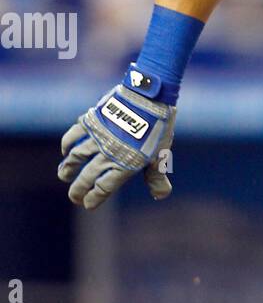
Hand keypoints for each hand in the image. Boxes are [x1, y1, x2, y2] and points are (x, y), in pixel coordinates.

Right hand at [58, 78, 175, 209]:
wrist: (150, 97)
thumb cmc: (158, 128)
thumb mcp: (160, 155)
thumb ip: (156, 176)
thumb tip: (160, 195)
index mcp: (125, 165)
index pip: (104, 187)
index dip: (94, 197)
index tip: (87, 204)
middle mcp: (108, 153)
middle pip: (88, 176)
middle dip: (78, 189)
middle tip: (72, 197)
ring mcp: (99, 137)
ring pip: (77, 157)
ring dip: (68, 168)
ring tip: (62, 175)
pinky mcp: (92, 120)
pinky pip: (75, 134)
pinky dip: (67, 143)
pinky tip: (65, 151)